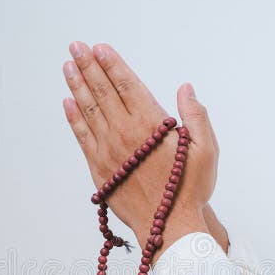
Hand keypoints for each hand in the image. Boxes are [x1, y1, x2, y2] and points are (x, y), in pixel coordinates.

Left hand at [62, 41, 220, 258]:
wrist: (168, 227)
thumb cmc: (190, 190)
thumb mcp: (206, 150)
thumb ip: (196, 116)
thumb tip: (185, 89)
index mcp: (150, 125)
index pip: (126, 84)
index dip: (112, 64)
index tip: (100, 48)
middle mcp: (125, 133)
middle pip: (103, 92)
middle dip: (89, 66)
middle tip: (76, 47)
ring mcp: (108, 151)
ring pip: (89, 111)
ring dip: (77, 86)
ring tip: (68, 66)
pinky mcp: (99, 169)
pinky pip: (82, 138)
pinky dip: (73, 119)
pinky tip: (67, 103)